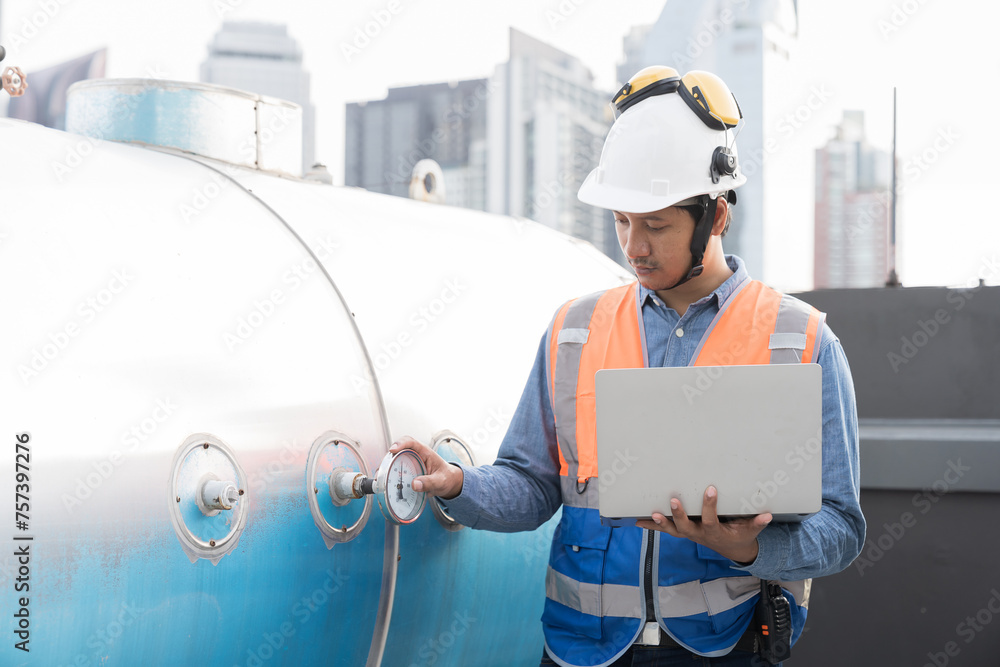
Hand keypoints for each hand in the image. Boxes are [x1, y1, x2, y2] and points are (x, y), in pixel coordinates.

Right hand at [389, 436, 464, 499]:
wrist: (448, 483)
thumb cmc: (446, 477)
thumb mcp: (440, 481)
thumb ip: (429, 482)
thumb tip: (415, 484)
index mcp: (424, 452)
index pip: (411, 442)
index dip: (400, 443)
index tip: (393, 450)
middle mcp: (415, 456)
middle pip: (398, 450)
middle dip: (388, 457)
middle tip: (383, 468)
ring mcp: (410, 463)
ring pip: (394, 460)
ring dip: (386, 467)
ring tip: (380, 476)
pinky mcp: (407, 472)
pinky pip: (395, 471)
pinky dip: (388, 475)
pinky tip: (384, 482)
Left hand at [635, 486, 770, 564]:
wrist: (732, 549)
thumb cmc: (740, 536)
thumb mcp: (750, 531)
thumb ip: (757, 523)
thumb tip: (768, 515)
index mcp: (715, 533)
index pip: (710, 519)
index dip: (709, 506)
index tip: (710, 489)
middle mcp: (699, 535)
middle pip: (685, 527)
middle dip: (678, 514)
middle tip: (673, 499)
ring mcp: (689, 534)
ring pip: (673, 530)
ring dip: (661, 523)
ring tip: (652, 513)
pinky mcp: (682, 532)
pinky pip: (666, 530)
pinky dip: (652, 526)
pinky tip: (638, 521)